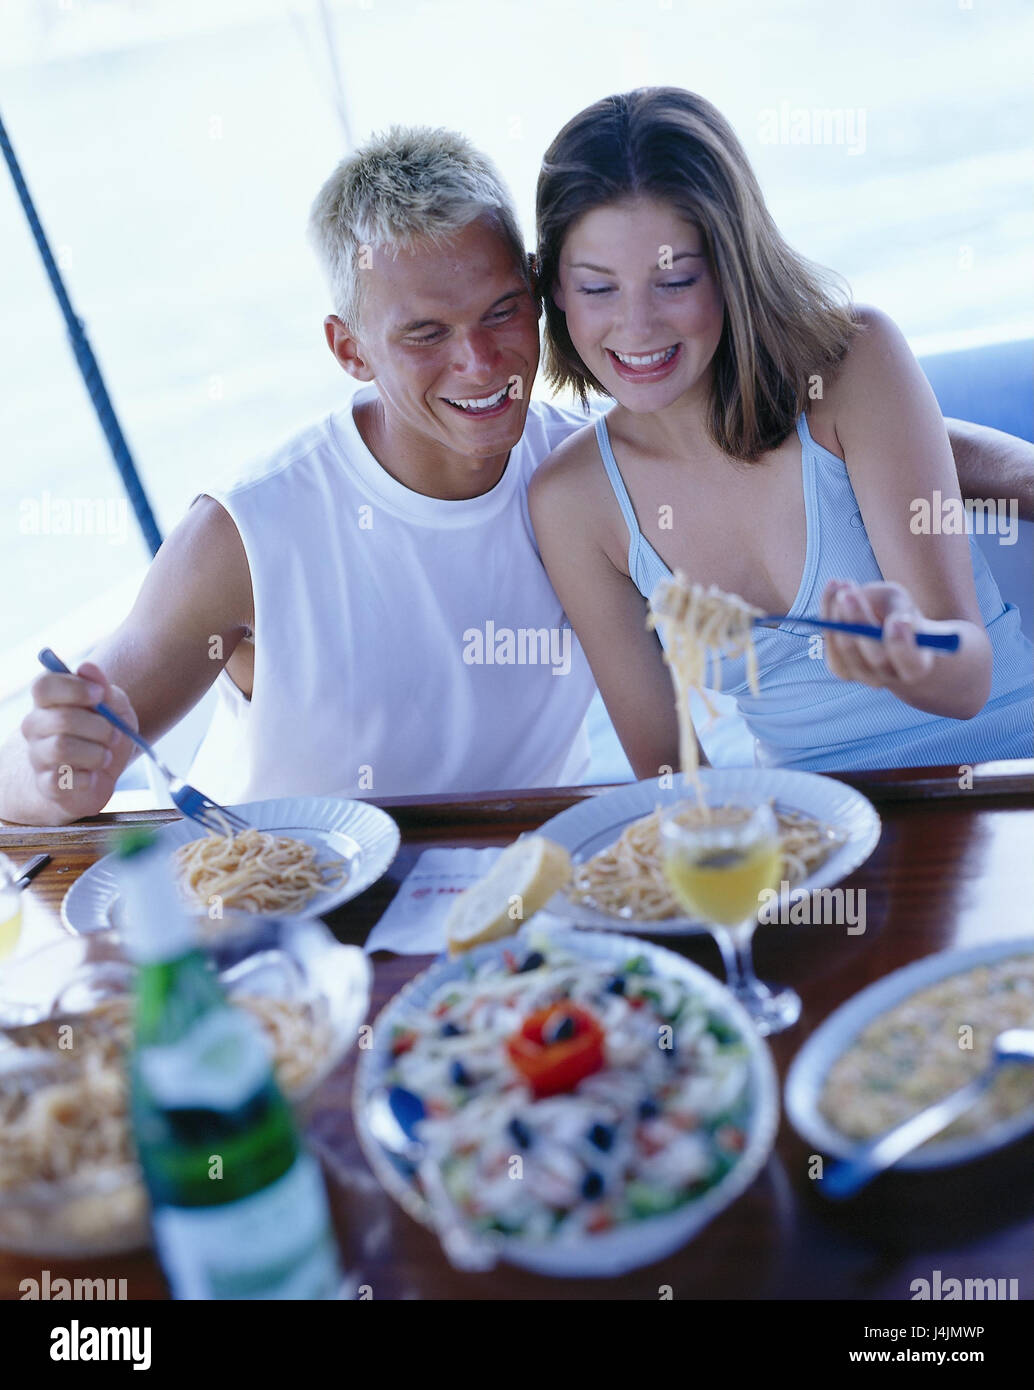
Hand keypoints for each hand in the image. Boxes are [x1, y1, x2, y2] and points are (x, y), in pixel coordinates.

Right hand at [21, 660, 138, 818]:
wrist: (102, 774)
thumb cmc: (104, 734)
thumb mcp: (115, 707)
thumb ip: (103, 688)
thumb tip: (86, 668)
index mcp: (49, 702)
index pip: (44, 686)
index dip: (74, 688)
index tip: (100, 695)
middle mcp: (36, 726)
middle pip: (61, 719)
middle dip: (99, 727)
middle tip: (114, 734)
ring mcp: (38, 755)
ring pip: (62, 748)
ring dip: (96, 753)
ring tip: (105, 756)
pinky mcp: (46, 784)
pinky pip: (64, 779)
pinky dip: (88, 777)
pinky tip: (93, 776)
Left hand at [820, 580, 935, 689]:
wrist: (885, 634)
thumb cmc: (899, 614)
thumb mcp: (903, 603)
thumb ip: (893, 606)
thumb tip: (864, 601)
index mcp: (916, 666)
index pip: (911, 664)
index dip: (903, 645)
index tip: (898, 620)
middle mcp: (889, 677)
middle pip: (875, 657)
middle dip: (861, 623)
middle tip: (849, 595)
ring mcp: (862, 676)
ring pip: (846, 648)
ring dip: (839, 614)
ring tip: (842, 585)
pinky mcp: (840, 669)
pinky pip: (829, 642)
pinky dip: (828, 612)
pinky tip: (833, 586)